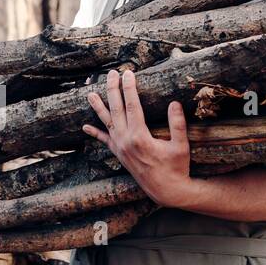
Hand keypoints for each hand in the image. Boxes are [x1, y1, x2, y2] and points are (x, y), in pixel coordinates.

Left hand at [84, 69, 197, 209]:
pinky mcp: (119, 154)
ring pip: (106, 122)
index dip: (129, 87)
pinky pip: (104, 141)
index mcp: (139, 136)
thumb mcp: (181, 145)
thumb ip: (177, 124)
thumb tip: (174, 103)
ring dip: (98, 107)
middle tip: (111, 73)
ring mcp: (120, 148)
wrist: (166, 191)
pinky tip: (85, 126)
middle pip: (116, 109)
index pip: (132, 105)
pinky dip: (95, 133)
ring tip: (90, 93)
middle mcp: (125, 140)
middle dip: (113, 89)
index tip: (128, 73)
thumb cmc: (176, 168)